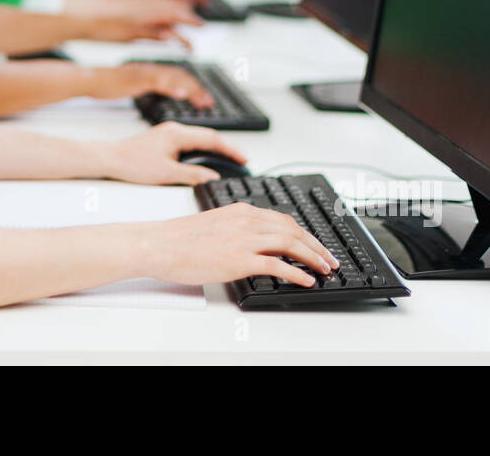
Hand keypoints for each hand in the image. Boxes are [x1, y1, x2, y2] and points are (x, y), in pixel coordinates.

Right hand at [89, 63, 214, 107]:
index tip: (204, 99)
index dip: (193, 87)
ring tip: (201, 101)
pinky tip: (180, 94)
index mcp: (152, 71)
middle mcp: (151, 69)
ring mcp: (145, 73)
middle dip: (197, 89)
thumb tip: (162, 94)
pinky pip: (158, 82)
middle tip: (208, 102)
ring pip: (174, 78)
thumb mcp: (134, 86)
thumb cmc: (109, 84)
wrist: (91, 79)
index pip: (178, 76)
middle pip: (181, 76)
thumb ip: (149, 88)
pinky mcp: (137, 79)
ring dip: (190, 89)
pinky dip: (171, 88)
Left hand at [100, 122, 244, 185]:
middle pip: (208, 136)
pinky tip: (206, 159)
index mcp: (177, 133)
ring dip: (215, 148)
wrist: (110, 159)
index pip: (212, 138)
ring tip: (229, 160)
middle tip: (241, 160)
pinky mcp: (164, 139)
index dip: (230, 149)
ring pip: (199, 138)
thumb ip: (193, 175)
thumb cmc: (133, 163)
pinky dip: (202, 149)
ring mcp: (168, 133)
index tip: (243, 159)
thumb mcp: (167, 174)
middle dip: (226, 148)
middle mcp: (174, 129)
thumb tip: (213, 176)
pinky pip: (190, 141)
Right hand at [135, 202, 339, 285]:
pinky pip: (277, 265)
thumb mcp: (214, 223)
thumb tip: (253, 243)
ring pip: (291, 244)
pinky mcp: (238, 259)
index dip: (305, 233)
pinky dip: (297, 272)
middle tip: (330, 259)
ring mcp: (243, 239)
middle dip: (317, 245)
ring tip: (325, 269)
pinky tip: (306, 279)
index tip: (316, 244)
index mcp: (241, 210)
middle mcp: (246, 220)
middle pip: (294, 229)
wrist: (159, 244)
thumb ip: (237, 228)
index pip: (283, 218)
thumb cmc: (179, 238)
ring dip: (313, 257)